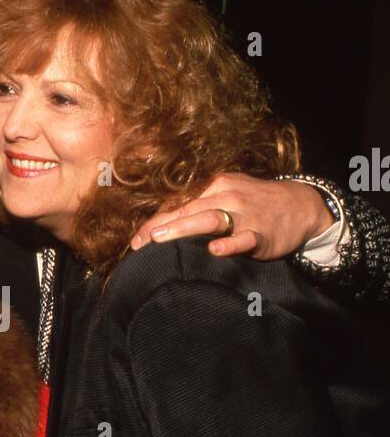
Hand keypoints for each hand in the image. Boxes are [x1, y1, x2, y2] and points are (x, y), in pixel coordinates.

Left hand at [130, 174, 333, 260]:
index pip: (178, 204)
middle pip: (187, 210)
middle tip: (138, 244)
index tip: (135, 241)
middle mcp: (226, 195)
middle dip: (160, 227)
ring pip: (209, 219)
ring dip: (182, 229)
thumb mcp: (226, 194)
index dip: (155, 221)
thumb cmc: (254, 203)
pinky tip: (215, 250)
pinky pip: (244, 238)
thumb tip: (162, 223)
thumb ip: (198, 206)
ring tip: (160, 240)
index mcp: (214, 186)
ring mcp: (244, 214)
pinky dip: (230, 243)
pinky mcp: (262, 233)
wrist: (300, 205)